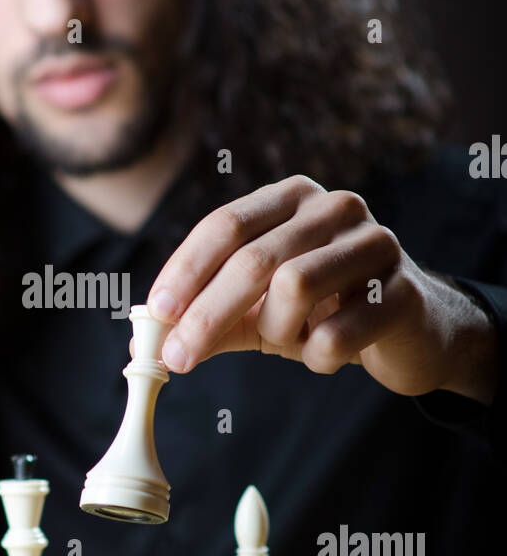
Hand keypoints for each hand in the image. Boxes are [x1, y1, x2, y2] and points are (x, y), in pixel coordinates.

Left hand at [147, 174, 497, 405]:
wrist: (411, 330)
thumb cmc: (323, 311)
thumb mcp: (257, 309)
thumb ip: (206, 316)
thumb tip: (143, 339)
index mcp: (292, 197)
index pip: (225, 225)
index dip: (186, 269)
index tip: (156, 312)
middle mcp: (335, 207)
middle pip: (253, 259)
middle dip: (206, 314)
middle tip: (177, 358)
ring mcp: (376, 244)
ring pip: (295, 286)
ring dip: (276, 329)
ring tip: (286, 339)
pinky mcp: (403, 292)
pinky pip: (338, 333)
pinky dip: (316, 356)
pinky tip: (325, 355)